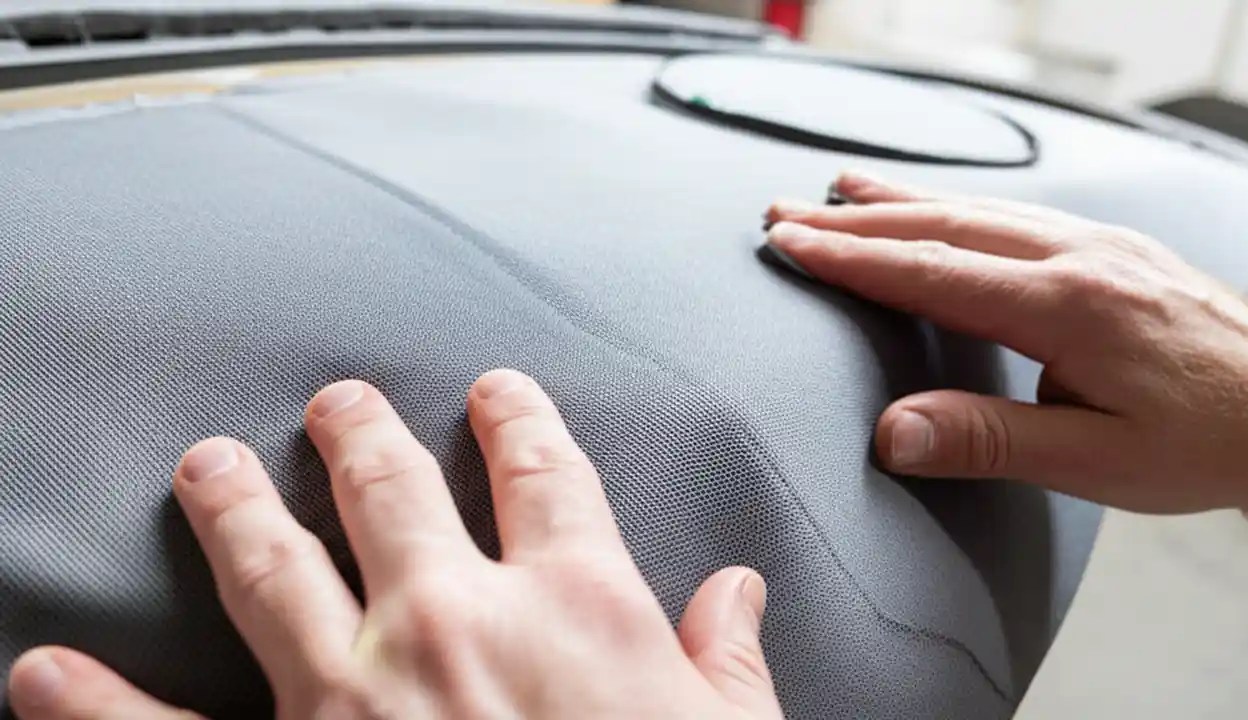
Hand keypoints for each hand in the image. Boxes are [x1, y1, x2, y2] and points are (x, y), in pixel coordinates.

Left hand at [7, 371, 782, 718]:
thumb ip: (728, 664)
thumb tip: (738, 594)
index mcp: (575, 605)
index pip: (546, 474)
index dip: (519, 421)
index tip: (497, 394)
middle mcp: (456, 621)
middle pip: (393, 489)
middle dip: (360, 435)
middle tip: (335, 403)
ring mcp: (356, 694)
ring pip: (274, 564)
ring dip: (234, 506)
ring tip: (208, 467)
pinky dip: (98, 707)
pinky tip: (43, 675)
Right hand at [766, 172, 1247, 514]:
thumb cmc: (1206, 443)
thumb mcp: (1094, 462)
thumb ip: (988, 440)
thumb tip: (894, 432)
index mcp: (1068, 306)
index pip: (930, 273)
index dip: (851, 259)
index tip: (792, 245)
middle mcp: (1080, 257)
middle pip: (941, 224)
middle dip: (854, 219)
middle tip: (787, 214)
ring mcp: (1100, 243)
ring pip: (977, 207)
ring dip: (900, 200)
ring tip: (840, 192)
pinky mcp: (1114, 247)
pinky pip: (1015, 209)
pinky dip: (956, 201)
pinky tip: (938, 202)